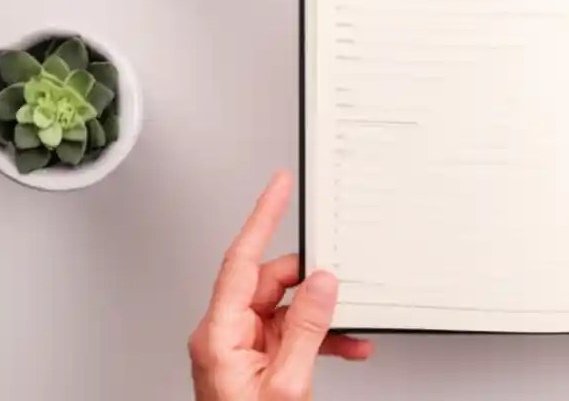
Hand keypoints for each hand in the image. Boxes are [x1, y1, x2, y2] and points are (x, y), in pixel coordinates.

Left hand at [189, 170, 372, 399]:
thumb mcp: (288, 385)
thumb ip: (308, 329)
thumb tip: (322, 283)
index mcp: (219, 335)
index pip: (241, 260)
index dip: (262, 217)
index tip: (279, 187)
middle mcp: (224, 336)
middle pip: (270, 284)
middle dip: (311, 286)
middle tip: (342, 286)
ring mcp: (239, 350)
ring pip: (286, 310)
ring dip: (323, 320)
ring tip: (349, 333)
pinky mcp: (255, 363)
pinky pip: (290, 335)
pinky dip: (320, 339)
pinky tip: (346, 349)